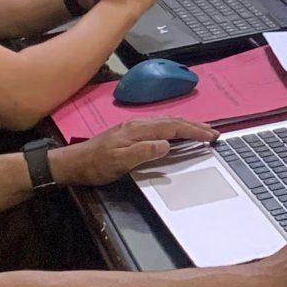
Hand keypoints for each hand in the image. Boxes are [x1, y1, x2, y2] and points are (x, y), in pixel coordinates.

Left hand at [54, 117, 213, 185]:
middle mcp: (138, 125)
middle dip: (195, 126)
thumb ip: (144, 152)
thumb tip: (167, 144)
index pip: (173, 127)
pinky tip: (176, 134)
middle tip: (214, 133)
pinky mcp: (130, 133)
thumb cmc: (96, 165)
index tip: (211, 136)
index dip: (194, 131)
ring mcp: (134, 127)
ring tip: (201, 131)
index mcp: (139, 130)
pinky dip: (174, 128)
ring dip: (186, 126)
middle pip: (173, 121)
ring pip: (167, 122)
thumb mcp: (119, 162)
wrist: (73, 163)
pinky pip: (160, 126)